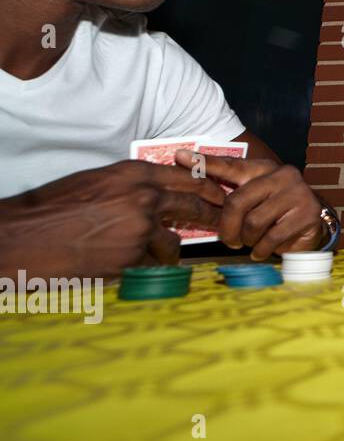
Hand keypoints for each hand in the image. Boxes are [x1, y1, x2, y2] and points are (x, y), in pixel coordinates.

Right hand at [0, 161, 224, 276]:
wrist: (23, 237)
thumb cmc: (53, 208)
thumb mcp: (96, 182)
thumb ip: (132, 185)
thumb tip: (161, 193)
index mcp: (134, 173)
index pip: (189, 177)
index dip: (210, 188)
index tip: (221, 197)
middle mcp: (144, 197)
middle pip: (196, 205)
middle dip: (212, 217)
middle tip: (223, 227)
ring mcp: (141, 229)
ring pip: (172, 242)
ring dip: (164, 251)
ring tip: (140, 253)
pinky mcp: (132, 258)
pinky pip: (151, 265)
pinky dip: (141, 267)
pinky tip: (118, 264)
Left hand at [175, 150, 324, 259]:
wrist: (313, 226)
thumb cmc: (274, 213)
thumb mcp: (252, 199)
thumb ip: (229, 193)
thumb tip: (193, 187)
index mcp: (264, 169)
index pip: (230, 165)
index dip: (205, 163)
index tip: (179, 156)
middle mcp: (282, 175)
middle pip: (237, 202)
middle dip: (227, 227)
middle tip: (229, 240)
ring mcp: (297, 193)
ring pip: (254, 222)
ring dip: (248, 239)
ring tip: (252, 242)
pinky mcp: (307, 215)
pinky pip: (271, 237)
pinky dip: (262, 250)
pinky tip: (261, 250)